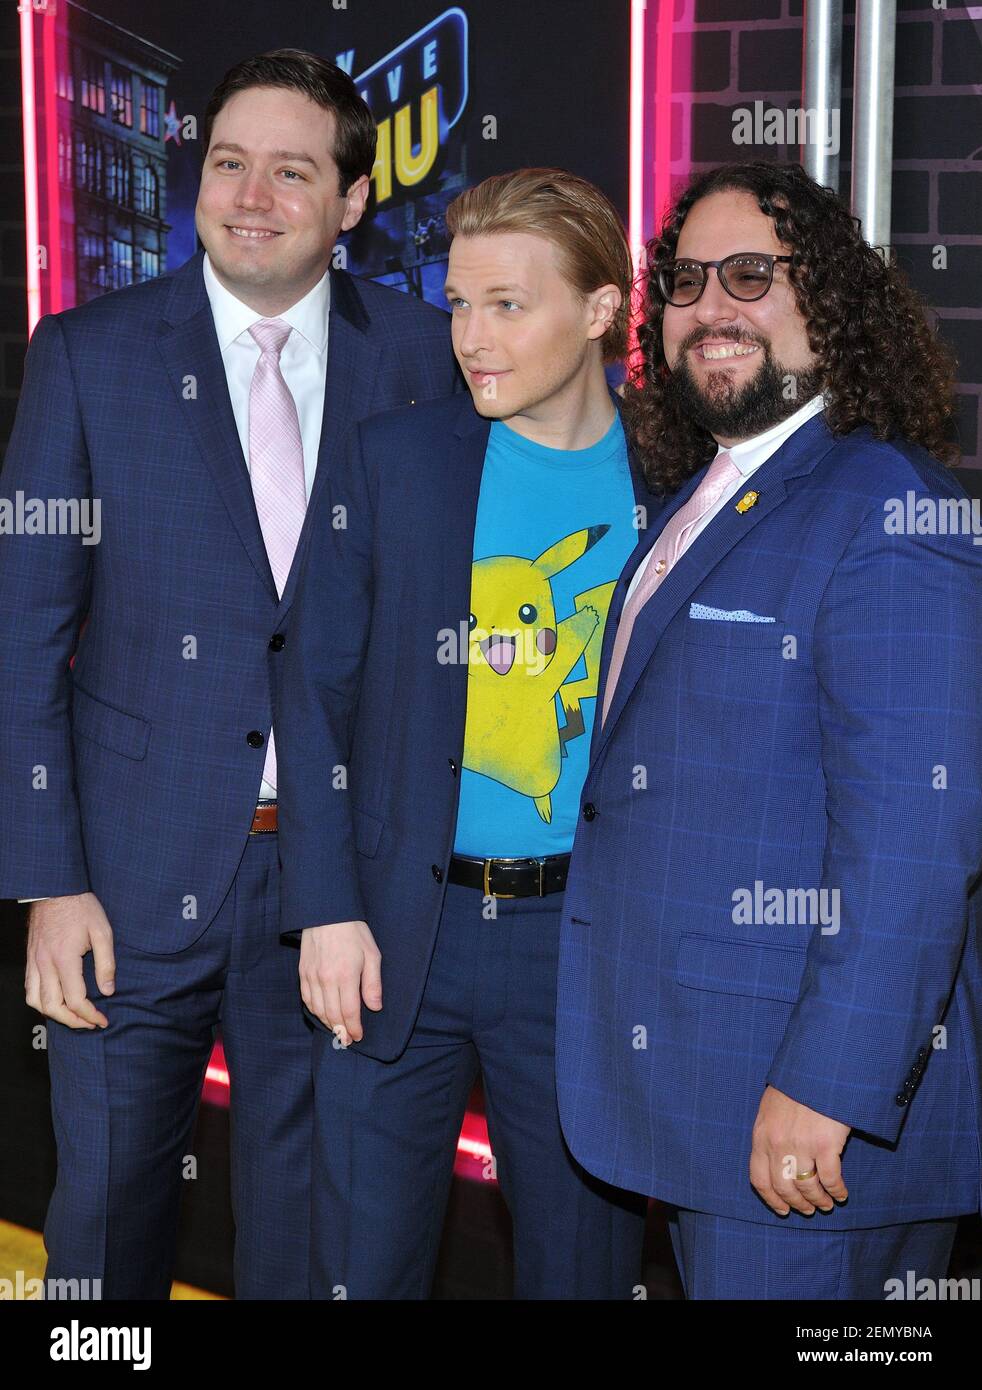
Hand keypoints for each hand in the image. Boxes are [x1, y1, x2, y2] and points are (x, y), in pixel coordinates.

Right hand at [25, 892, 114, 1028]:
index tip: (103, 1020)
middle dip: (72, 1021)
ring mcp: (34, 961)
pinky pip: (29, 988)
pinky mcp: (30, 958)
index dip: (90, 1015)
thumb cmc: (82, 907)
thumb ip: (106, 963)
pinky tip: (55, 1001)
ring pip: (35, 1001)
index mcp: (64, 958)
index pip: (75, 1000)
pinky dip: (40, 1001)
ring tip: (73, 1016)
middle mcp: (44, 963)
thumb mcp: (103, 931)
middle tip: (90, 1023)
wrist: (56, 888)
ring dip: (54, 1014)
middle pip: (53, 1007)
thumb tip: (108, 991)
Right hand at [299, 920, 381, 1044]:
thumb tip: (375, 1007)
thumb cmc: (353, 931)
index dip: (354, 1028)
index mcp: (346, 975)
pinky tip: (322, 1014)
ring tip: (337, 1030)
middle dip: (341, 1031)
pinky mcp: (303, 972)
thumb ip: (373, 983)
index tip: (358, 1036)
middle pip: (332, 1015)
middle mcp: (326, 979)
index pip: (349, 1011)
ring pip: (318, 1010)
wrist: (327, 912)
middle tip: (347, 1040)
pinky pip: (306, 998)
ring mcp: (312, 976)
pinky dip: (314, 1011)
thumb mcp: (372, 954)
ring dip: (327, 1023)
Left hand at [750, 1084, 850, 1215]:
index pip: (759, 1179)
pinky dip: (836, 1191)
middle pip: (784, 1188)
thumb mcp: (771, 1106)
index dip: (771, 1199)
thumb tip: (773, 1157)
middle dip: (796, 1203)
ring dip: (818, 1200)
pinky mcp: (826, 1144)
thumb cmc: (796, 1084)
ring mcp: (801, 1144)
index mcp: (761, 1135)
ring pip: (808, 1187)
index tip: (782, 1209)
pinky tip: (841, 1194)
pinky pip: (831, 1178)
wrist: (818, 1066)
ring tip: (825, 1204)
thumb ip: (770, 1132)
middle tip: (807, 1210)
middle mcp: (778, 1144)